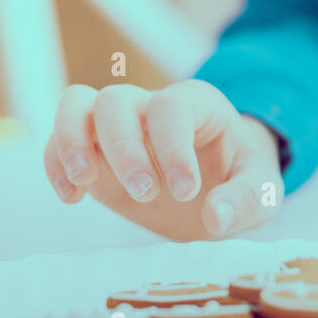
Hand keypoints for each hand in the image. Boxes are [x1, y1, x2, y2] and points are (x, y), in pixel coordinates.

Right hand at [42, 80, 283, 240]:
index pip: (172, 108)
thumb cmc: (241, 177)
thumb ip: (246, 200)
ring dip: (72, 142)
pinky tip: (72, 198)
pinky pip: (59, 140)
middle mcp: (152, 107)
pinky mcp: (94, 152)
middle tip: (146, 193)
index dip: (172, 147)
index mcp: (198, 106)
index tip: (186, 192)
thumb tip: (215, 217)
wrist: (220, 185)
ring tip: (85, 183)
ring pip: (76, 104)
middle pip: (116, 101)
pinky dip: (55, 164)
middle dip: (124, 148)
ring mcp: (118, 127)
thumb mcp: (262, 190)